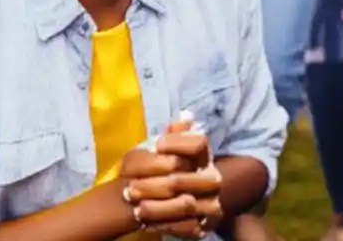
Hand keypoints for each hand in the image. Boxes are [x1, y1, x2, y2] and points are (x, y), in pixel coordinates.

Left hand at [118, 115, 221, 237]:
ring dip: (157, 207)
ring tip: (135, 206)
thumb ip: (173, 135)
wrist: (172, 203)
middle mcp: (212, 179)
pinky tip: (146, 220)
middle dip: (155, 183)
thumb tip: (186, 115)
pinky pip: (186, 227)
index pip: (199, 143)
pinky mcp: (205, 226)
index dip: (178, 142)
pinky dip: (164, 224)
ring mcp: (211, 204)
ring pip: (185, 204)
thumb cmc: (163, 172)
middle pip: (184, 178)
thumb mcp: (164, 152)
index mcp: (204, 157)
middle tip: (130, 188)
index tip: (156, 145)